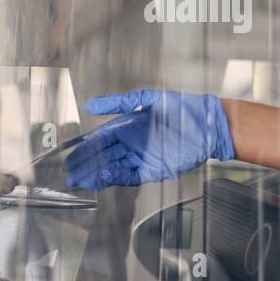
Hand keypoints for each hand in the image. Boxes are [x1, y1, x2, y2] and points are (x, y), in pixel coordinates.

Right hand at [65, 89, 234, 190]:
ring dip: (96, 175)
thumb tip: (91, 105)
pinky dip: (115, 178)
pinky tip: (102, 178)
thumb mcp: (147, 100)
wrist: (209, 125)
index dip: (83, 151)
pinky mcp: (152, 171)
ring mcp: (140, 158)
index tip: (70, 159)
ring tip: (80, 180)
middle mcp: (130, 145)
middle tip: (70, 175)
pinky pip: (129, 176)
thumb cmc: (182, 108)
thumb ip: (119, 103)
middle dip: (85, 167)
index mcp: (126, 128)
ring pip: (112, 169)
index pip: (99, 142)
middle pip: (102, 158)